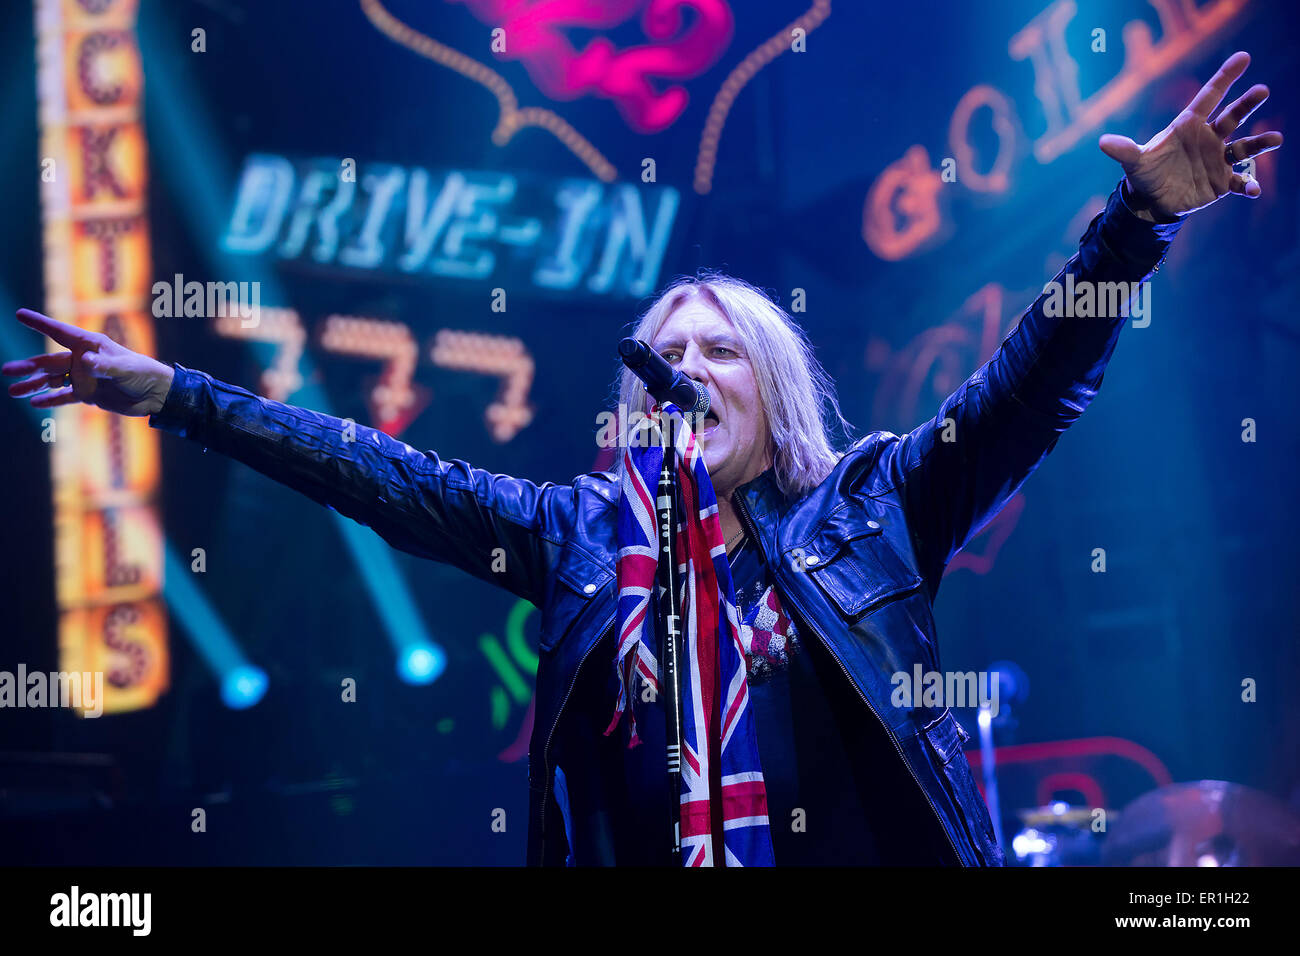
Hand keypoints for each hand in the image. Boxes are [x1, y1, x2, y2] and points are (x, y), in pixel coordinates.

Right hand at [3, 309, 173, 415]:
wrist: (156, 395)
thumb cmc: (143, 373)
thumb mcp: (125, 368)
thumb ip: (103, 366)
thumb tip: (82, 362)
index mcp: (90, 345)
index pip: (60, 332)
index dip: (39, 323)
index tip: (19, 315)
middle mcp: (82, 360)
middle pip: (49, 362)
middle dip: (28, 367)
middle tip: (7, 370)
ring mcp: (83, 378)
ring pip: (51, 380)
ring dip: (33, 385)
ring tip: (12, 391)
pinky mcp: (88, 395)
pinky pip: (64, 397)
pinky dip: (50, 400)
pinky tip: (34, 403)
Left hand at [1099, 51, 1283, 220]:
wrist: (1153, 200)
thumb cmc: (1146, 173)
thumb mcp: (1135, 162)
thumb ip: (1123, 150)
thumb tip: (1102, 143)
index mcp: (1189, 126)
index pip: (1209, 97)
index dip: (1225, 77)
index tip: (1243, 58)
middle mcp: (1209, 138)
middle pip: (1232, 116)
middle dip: (1247, 104)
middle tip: (1262, 90)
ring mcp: (1218, 159)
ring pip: (1244, 147)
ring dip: (1260, 143)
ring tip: (1275, 139)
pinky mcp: (1222, 182)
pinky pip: (1239, 181)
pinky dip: (1247, 185)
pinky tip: (1252, 190)